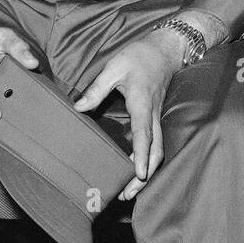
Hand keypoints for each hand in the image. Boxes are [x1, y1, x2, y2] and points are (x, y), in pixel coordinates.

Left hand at [73, 29, 183, 200]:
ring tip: (132, 189)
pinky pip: (156, 142)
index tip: (139, 174)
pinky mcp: (155, 116)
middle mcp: (152, 114)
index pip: (144, 134)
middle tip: (128, 194)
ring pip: (158, 149)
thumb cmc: (139, 56)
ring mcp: (156, 116)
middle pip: (155, 150)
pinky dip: (148, 159)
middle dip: (145, 174)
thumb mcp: (114, 67)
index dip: (141, 155)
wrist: (165, 48)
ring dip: (148, 170)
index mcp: (142, 103)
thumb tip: (78, 107)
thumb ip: (97, 88)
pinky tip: (137, 170)